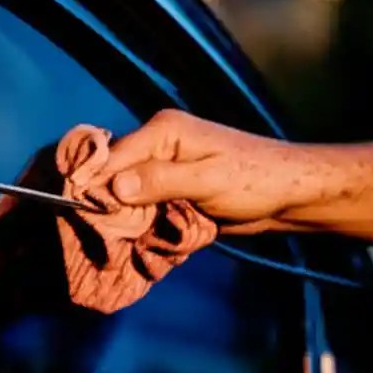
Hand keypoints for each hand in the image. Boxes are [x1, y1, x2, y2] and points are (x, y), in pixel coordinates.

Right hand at [95, 110, 321, 232]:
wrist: (289, 194)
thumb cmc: (255, 181)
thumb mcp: (208, 180)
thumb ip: (161, 181)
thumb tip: (114, 187)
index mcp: (163, 131)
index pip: (111, 155)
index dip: (94, 185)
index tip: (83, 216)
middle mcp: (158, 144)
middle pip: (113, 174)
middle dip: (108, 205)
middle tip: (103, 236)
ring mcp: (164, 167)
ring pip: (126, 194)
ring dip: (125, 218)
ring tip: (120, 242)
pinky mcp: (172, 189)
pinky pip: (144, 205)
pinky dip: (141, 222)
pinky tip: (140, 238)